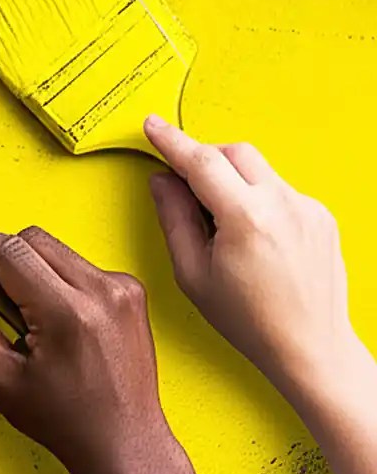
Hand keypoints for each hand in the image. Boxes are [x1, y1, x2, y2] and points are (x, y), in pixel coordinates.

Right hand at [0, 219, 209, 473]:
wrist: (124, 441)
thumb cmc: (65, 419)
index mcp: (69, 314)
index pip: (9, 252)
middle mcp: (102, 292)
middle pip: (30, 240)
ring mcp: (121, 288)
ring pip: (52, 248)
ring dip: (25, 267)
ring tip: (21, 315)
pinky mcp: (129, 290)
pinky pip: (74, 263)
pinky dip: (51, 277)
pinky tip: (48, 316)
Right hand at [145, 115, 376, 473]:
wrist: (311, 347)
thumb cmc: (250, 321)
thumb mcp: (193, 274)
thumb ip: (174, 219)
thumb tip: (162, 182)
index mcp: (247, 219)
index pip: (201, 161)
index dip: (171, 141)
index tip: (153, 126)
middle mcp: (283, 205)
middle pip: (234, 152)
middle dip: (204, 157)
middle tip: (182, 184)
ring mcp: (308, 208)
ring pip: (258, 169)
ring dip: (231, 179)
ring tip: (219, 222)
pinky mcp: (321, 217)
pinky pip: (279, 189)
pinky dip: (256, 198)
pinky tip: (249, 235)